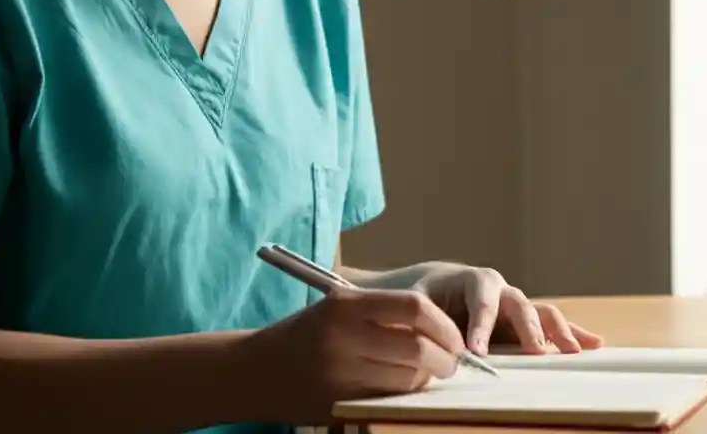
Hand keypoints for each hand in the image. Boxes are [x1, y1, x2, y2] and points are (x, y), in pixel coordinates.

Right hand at [243, 288, 465, 422]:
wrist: (253, 371)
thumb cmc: (304, 336)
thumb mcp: (337, 310)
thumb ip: (383, 314)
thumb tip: (442, 331)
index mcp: (345, 305)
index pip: (415, 307)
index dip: (444, 325)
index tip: (453, 337)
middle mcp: (343, 336)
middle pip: (419, 346)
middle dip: (446, 358)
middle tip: (450, 363)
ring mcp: (340, 372)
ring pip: (409, 377)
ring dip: (426, 379)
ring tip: (424, 374)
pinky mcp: (338, 401)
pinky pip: (389, 399)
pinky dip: (405, 394)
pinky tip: (400, 387)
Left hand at [411, 264, 605, 355]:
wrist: (432, 288)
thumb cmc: (424, 294)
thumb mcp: (417, 303)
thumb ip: (427, 320)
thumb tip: (435, 345)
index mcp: (475, 280)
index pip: (482, 302)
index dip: (481, 327)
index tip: (476, 352)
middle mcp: (502, 290)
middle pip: (520, 307)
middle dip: (527, 329)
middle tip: (533, 353)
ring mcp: (517, 306)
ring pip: (543, 314)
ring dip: (559, 332)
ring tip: (574, 351)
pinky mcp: (525, 322)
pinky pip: (551, 326)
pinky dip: (572, 334)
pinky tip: (594, 344)